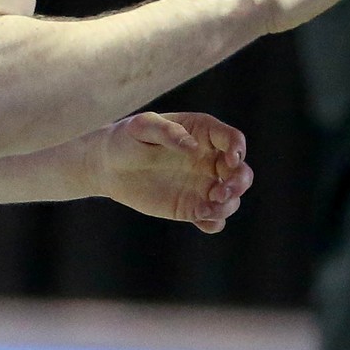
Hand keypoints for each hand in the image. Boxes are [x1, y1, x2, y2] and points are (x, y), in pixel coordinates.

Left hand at [90, 111, 251, 232]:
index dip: (237, 149)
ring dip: (227, 205)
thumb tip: (193, 147)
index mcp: (204, 133)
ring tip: (208, 207)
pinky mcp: (192, 207)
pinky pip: (213, 218)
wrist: (109, 166)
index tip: (230, 160)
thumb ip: (167, 131)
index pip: (232, 140)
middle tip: (221, 192)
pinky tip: (202, 220)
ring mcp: (202, 185)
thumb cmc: (126, 139)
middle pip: (240, 172)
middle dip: (239, 183)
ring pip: (231, 198)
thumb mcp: (141, 127)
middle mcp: (209, 160)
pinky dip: (213, 222)